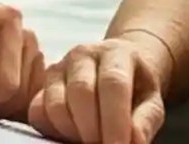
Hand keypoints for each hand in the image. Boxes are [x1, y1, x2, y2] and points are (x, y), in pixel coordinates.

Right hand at [27, 39, 166, 143]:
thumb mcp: (150, 102)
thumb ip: (144, 121)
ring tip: (91, 140)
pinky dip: (53, 131)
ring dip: (73, 133)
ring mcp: (58, 68)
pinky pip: (38, 112)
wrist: (115, 69)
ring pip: (56, 105)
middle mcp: (82, 55)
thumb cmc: (135, 88)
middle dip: (93, 130)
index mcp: (115, 53)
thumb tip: (132, 141)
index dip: (115, 120)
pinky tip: (72, 135)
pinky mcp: (40, 86)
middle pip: (81, 93)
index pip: (113, 83)